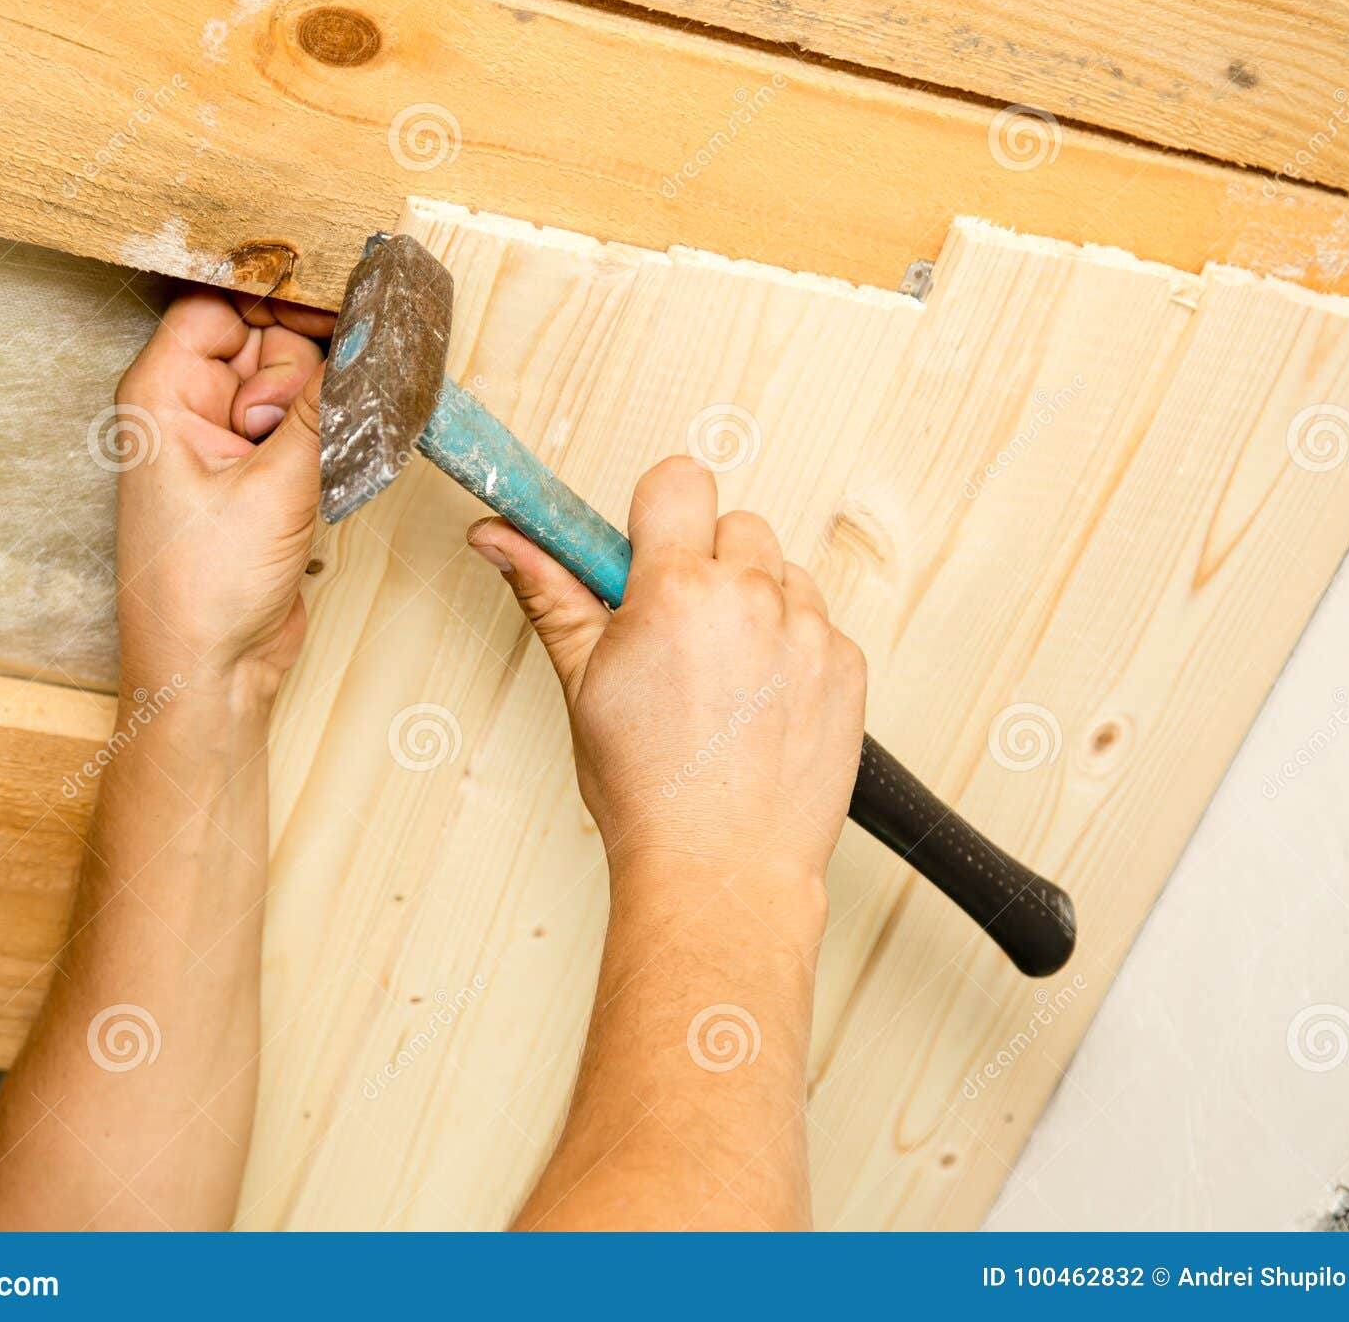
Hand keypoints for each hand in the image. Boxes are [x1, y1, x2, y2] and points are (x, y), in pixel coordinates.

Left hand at [112, 288, 332, 708]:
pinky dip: (325, 443)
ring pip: (292, 389)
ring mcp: (225, 448)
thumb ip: (327, 407)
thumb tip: (368, 342)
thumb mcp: (276, 485)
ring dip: (318, 416)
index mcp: (162, 396)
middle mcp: (188, 413)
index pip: (217, 308)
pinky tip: (328, 476)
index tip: (330, 320)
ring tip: (306, 468)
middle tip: (293, 432)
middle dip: (297, 376)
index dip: (271, 308)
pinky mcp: (259, 480)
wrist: (212, 672)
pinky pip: (303, 432)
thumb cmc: (206, 587)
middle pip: (262, 344)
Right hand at [468, 456, 865, 887]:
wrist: (721, 868)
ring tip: (723, 674)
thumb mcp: (583, 682)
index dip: (658, 513)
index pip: (679, 480)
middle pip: (733, 523)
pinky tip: (759, 701)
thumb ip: (549, 592)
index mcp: (677, 591)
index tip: (646, 551)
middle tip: (679, 630)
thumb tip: (501, 537)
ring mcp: (809, 631)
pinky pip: (818, 621)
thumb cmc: (648, 791)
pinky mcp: (848, 665)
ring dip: (755, 602)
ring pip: (781, 571)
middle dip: (705, 562)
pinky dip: (792, 646)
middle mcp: (752, 599)